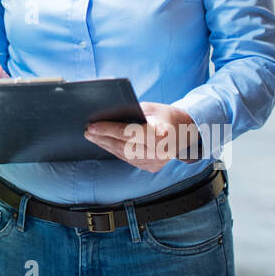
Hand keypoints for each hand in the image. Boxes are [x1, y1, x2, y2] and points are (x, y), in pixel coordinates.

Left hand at [84, 102, 202, 171]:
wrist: (187, 131)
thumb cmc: (166, 115)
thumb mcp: (150, 108)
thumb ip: (130, 112)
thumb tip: (104, 115)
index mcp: (161, 133)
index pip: (129, 132)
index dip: (108, 129)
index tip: (92, 125)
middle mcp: (160, 151)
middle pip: (124, 146)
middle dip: (103, 138)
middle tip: (88, 131)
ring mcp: (157, 162)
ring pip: (124, 155)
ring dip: (106, 145)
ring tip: (93, 137)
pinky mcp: (152, 167)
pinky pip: (129, 160)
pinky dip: (116, 152)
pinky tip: (105, 144)